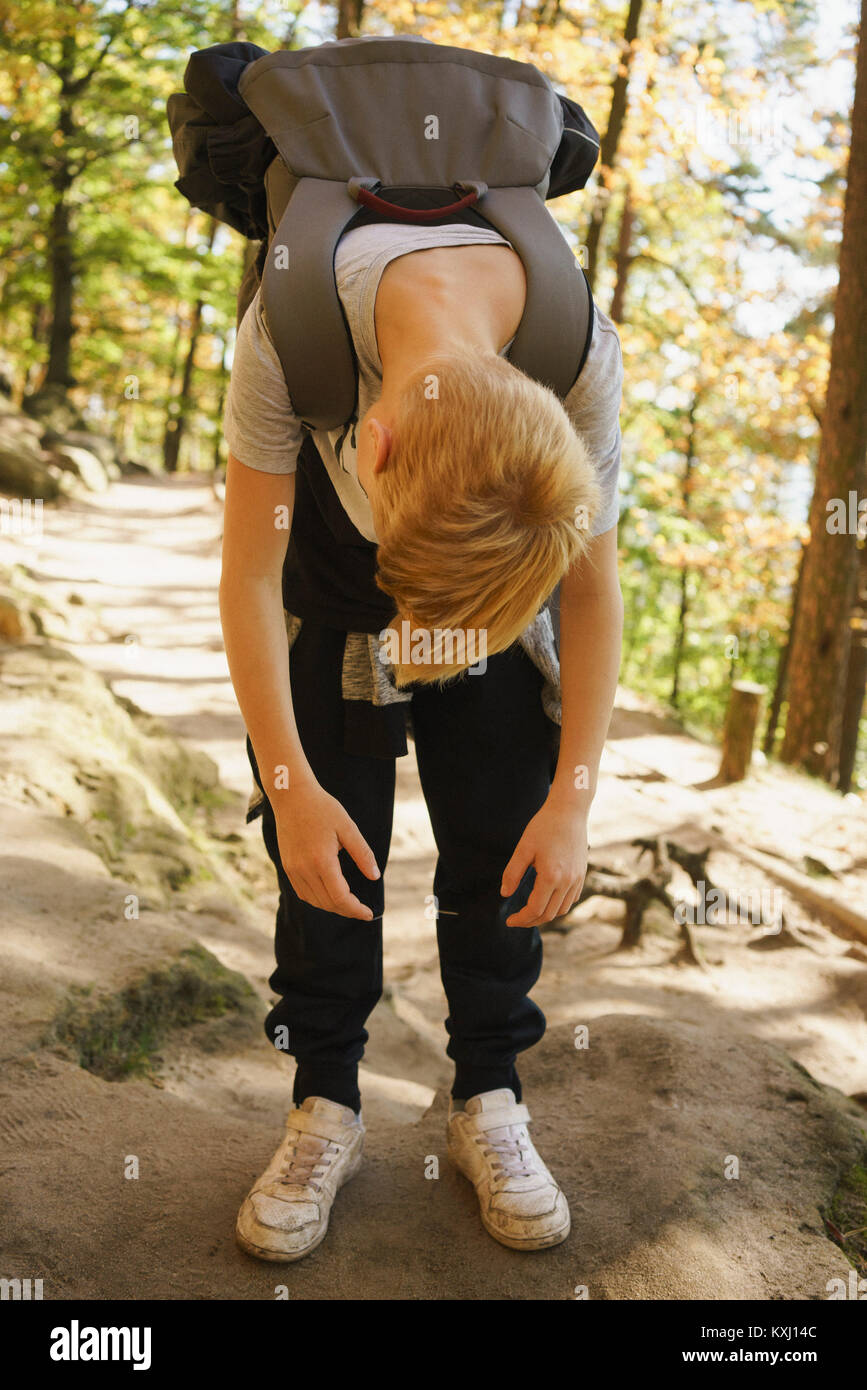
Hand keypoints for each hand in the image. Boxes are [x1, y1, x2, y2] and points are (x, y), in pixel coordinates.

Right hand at [273, 778, 379, 919]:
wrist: (292, 796)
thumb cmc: (322, 808)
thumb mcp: (348, 827)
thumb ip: (362, 854)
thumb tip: (375, 876)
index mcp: (321, 860)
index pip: (340, 897)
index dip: (355, 909)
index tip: (368, 913)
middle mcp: (304, 869)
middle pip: (327, 903)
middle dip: (347, 910)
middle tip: (362, 910)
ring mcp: (292, 869)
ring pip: (314, 901)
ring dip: (332, 906)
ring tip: (348, 904)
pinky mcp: (287, 866)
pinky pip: (302, 892)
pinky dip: (317, 899)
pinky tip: (329, 894)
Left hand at [500, 793, 587, 927]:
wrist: (569, 811)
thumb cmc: (544, 826)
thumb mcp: (523, 848)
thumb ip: (512, 873)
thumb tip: (505, 894)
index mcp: (551, 876)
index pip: (535, 909)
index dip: (521, 919)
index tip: (509, 920)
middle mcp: (567, 882)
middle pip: (549, 914)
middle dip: (531, 921)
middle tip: (517, 920)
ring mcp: (577, 879)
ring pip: (562, 910)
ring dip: (545, 915)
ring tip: (530, 912)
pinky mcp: (581, 874)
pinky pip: (571, 899)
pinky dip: (558, 905)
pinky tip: (547, 900)